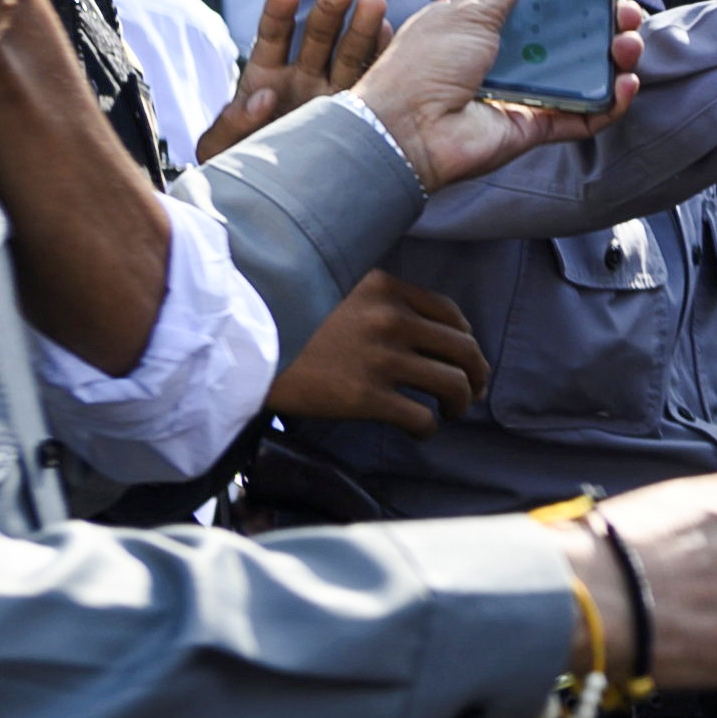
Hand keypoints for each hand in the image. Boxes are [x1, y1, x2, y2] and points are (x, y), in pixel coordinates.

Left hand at [200, 0, 393, 157]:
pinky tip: (390, 34)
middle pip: (316, 36)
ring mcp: (334, 92)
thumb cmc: (240, 166)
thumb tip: (261, 98)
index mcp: (267, 76)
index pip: (271, 37)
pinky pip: (373, 79)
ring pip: (348, 52)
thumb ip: (231, 124)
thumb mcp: (220, 149)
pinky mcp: (360, 111)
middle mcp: (303, 78)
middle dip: (328, 10)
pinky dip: (382, 56)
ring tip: (373, 3)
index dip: (278, 15)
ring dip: (361, 26)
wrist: (275, 199)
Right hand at [266, 273, 489, 436]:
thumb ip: (368, 299)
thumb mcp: (330, 286)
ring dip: (460, 402)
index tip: (463, 356)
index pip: (449, 312)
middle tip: (473, 391)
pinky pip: (420, 417)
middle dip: (477, 373)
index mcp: (383, 288)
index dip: (465, 338)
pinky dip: (428, 428)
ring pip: (453, 384)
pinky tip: (419, 431)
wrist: (239, 343)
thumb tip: (397, 322)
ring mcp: (381, 358)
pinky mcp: (366, 397)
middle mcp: (391, 319)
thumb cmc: (280, 317)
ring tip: (452, 412)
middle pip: (463, 348)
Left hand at [349, 0, 645, 186]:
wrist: (405, 131)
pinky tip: (626, 85)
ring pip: (586, 73)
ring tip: (629, 45)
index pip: (546, 1)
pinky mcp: (538, 126)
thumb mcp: (471, 8)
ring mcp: (528, 92)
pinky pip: (584, 116)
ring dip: (616, 58)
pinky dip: (610, 104)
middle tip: (626, 13)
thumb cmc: (424, 65)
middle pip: (574, 36)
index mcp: (491, 22)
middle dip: (607, 23)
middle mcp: (512, 55)